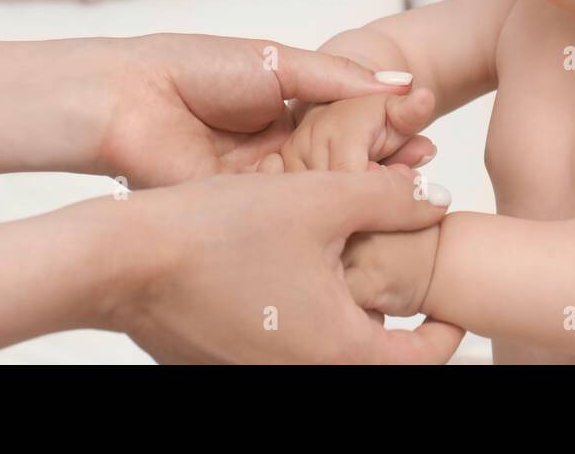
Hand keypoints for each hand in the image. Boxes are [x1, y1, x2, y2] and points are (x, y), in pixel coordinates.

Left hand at [90, 34, 420, 187]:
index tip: (424, 134)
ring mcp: (262, 184)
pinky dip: (325, 209)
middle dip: (386, 164)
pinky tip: (362, 209)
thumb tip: (401, 80)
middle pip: (343, 163)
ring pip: (323, 191)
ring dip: (363, 190)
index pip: (351, 128)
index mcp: (287, 112)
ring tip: (408, 186)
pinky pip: (290, 212)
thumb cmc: (193, 67)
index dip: (387, 132)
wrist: (128, 98)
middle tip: (427, 164)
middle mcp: (279, 152)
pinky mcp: (243, 210)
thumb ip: (340, 78)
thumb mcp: (280, 64)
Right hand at [103, 167, 462, 362]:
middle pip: (373, 355)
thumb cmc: (217, 231)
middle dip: (395, 315)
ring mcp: (259, 373)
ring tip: (345, 259)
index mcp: (339, 352)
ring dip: (344, 310)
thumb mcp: (321, 199)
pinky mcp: (225, 361)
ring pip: (326, 346)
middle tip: (404, 274)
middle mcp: (301, 376)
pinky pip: (281, 343)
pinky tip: (285, 264)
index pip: (424, 357)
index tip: (453, 301)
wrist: (121, 260)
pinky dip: (298, 312)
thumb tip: (438, 202)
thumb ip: (391, 198)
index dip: (448, 326)